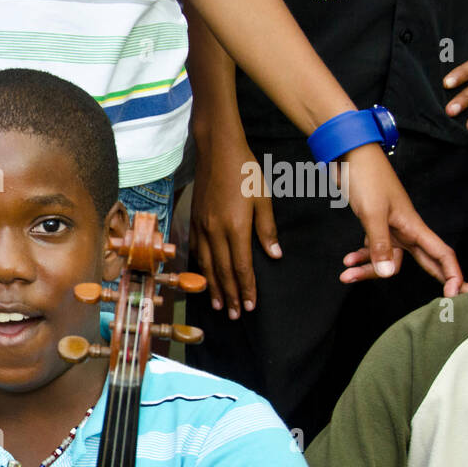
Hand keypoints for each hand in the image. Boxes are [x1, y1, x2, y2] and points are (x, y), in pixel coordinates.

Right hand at [189, 135, 280, 317]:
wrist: (216, 151)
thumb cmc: (245, 171)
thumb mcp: (263, 197)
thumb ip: (267, 229)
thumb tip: (274, 255)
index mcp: (235, 227)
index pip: (242, 267)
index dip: (246, 288)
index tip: (250, 305)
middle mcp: (215, 232)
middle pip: (223, 271)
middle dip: (230, 295)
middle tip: (235, 316)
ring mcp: (201, 228)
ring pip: (207, 265)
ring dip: (213, 288)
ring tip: (219, 305)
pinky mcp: (193, 222)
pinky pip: (196, 252)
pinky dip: (201, 269)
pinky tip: (204, 278)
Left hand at [334, 144, 463, 296]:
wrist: (350, 157)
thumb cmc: (367, 179)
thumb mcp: (372, 213)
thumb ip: (380, 244)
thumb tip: (387, 274)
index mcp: (413, 226)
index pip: (441, 254)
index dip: (451, 273)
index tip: (457, 293)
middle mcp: (406, 229)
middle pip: (420, 261)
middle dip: (429, 279)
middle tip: (444, 302)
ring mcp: (391, 228)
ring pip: (387, 259)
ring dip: (368, 269)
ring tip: (345, 275)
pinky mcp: (375, 225)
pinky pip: (373, 249)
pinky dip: (361, 257)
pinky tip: (347, 262)